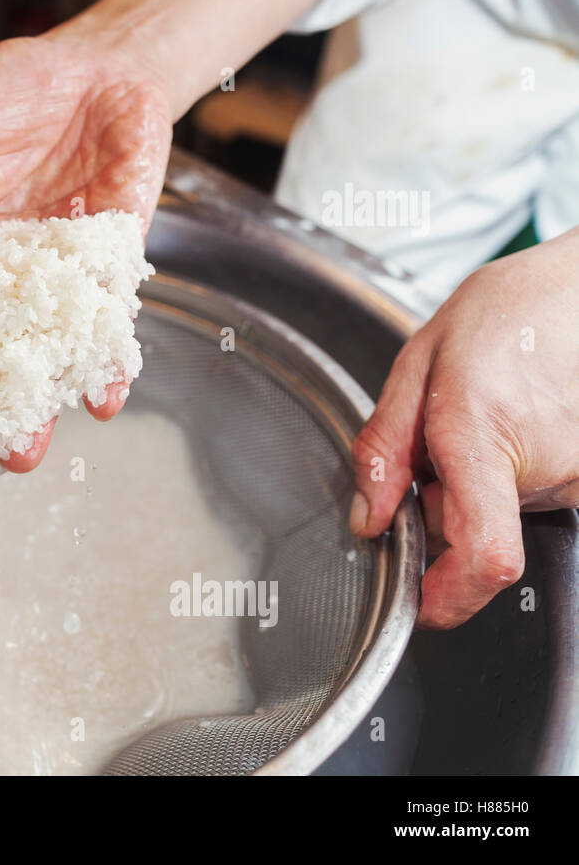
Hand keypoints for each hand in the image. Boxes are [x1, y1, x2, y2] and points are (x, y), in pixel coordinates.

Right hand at [0, 31, 173, 478]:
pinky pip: (107, 321)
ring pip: (46, 353)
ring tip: (27, 452)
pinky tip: (103, 397)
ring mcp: (59, 275)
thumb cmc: (10, 91)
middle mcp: (5, 275)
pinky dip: (106, 359)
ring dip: (38, 403)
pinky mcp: (111, 263)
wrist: (96, 66)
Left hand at [349, 230, 578, 627]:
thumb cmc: (508, 311)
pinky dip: (510, 477)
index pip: (485, 558)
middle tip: (437, 450)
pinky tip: (510, 425)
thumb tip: (368, 518)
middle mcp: (544, 465)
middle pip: (477, 533)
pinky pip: (536, 497)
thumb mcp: (417, 364)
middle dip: (441, 510)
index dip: (449, 599)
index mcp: (483, 435)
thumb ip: (384, 447)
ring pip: (507, 515)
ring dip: (477, 487)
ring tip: (482, 420)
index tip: (418, 601)